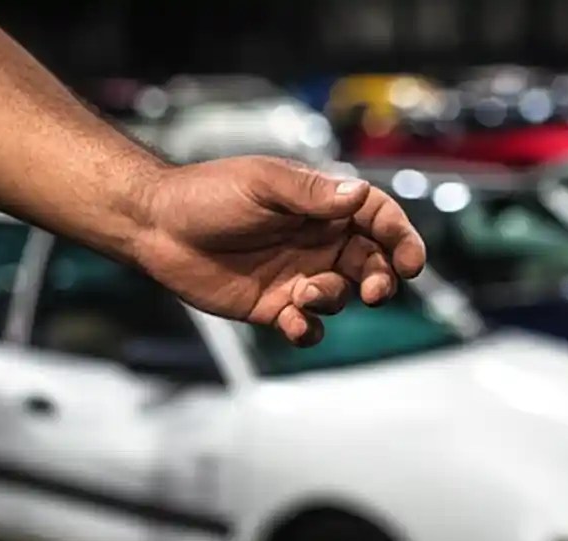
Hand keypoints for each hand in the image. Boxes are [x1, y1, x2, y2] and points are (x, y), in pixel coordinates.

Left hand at [133, 157, 425, 345]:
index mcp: (322, 205)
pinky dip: (310, 329)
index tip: (411, 260)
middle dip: (381, 279)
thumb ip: (311, 194)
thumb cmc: (207, 194)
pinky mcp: (276, 307)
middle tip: (373, 290)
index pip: (377, 219)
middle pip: (372, 262)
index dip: (400, 238)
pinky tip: (294, 323)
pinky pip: (310, 326)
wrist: (157, 227)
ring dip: (335, 299)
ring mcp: (300, 275)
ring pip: (343, 296)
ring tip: (304, 294)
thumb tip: (358, 196)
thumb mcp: (263, 183)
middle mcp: (318, 240)